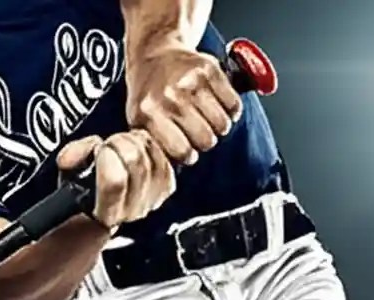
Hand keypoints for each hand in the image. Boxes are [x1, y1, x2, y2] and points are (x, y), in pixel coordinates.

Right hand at [56, 131, 175, 229]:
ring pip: (152, 155)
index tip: (98, 149)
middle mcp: (131, 210)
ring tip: (123, 146)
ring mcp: (152, 200)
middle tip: (110, 145)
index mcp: (104, 212)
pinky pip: (166, 157)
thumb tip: (69, 158)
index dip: (105, 154)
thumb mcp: (69, 175)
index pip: (114, 181)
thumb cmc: (86, 192)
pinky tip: (138, 148)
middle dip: (119, 143)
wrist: (104, 207)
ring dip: (136, 142)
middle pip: (135, 161)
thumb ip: (70, 160)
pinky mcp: (167, 188)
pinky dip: (151, 145)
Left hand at [124, 36, 242, 165]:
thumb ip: (154, 145)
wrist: (155, 53)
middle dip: (205, 142)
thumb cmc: (149, 92)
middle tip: (198, 133)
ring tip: (207, 120)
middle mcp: (169, 97)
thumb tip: (169, 172)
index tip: (187, 151)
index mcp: (148, 113)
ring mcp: (190, 81)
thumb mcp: (139, 120)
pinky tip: (218, 106)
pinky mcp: (210, 69)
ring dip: (219, 127)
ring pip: (223, 125)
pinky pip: (234, 104)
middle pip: (206, 140)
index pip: (183, 152)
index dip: (188, 155)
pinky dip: (230, 110)